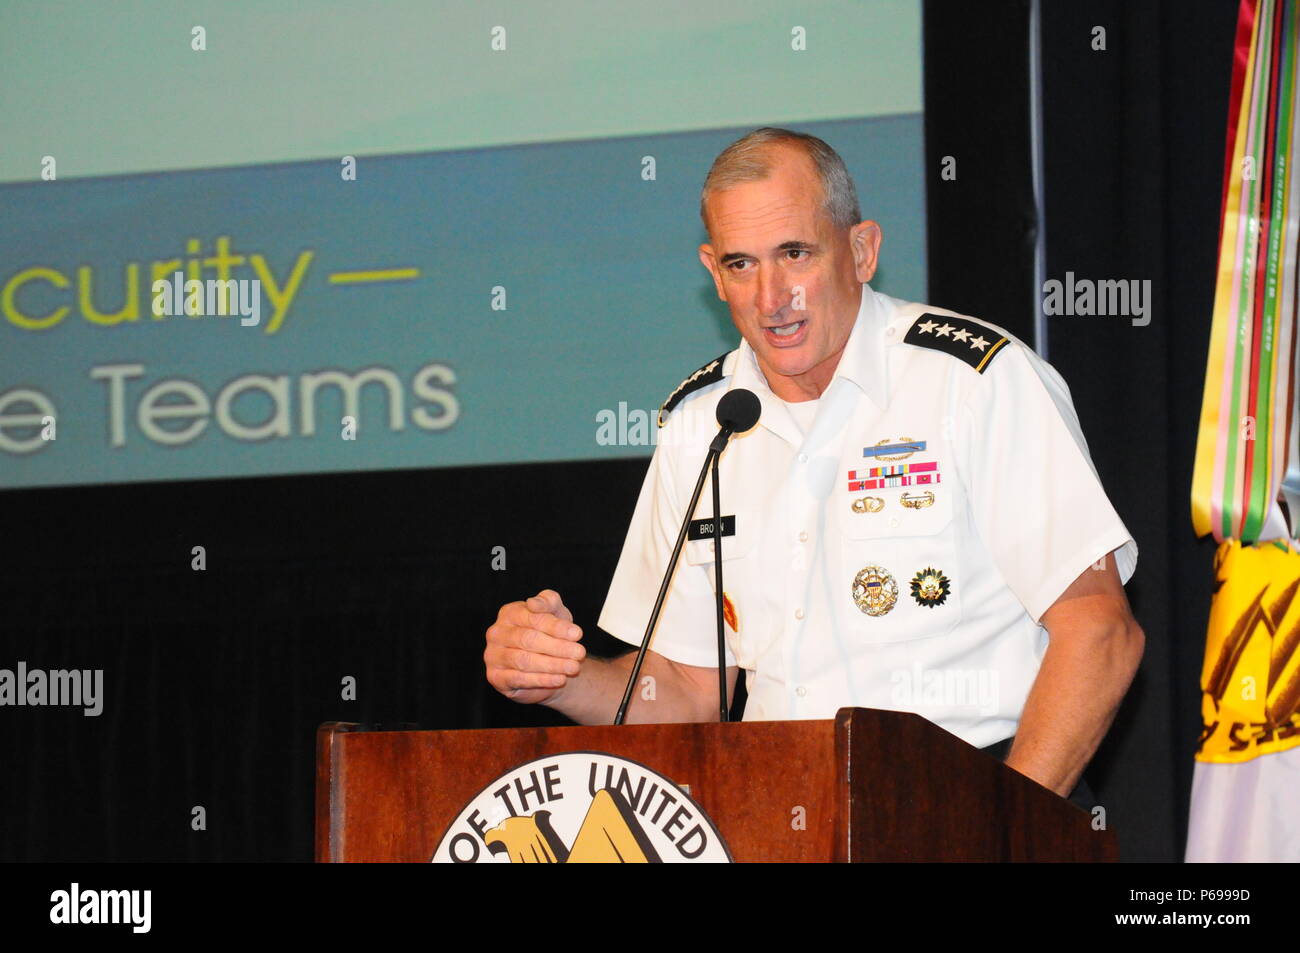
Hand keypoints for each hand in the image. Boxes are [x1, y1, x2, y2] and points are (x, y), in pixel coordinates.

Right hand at [484, 589, 586, 704]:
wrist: (548, 663)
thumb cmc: (550, 633)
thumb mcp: (554, 612)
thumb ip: (548, 601)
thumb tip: (534, 602)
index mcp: (509, 613)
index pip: (533, 618)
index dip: (556, 626)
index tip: (578, 634)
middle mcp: (497, 633)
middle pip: (528, 639)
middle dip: (557, 647)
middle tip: (580, 653)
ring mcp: (493, 655)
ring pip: (524, 661)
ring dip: (552, 665)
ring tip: (573, 667)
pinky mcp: (496, 677)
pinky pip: (519, 679)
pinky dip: (542, 680)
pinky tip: (560, 679)